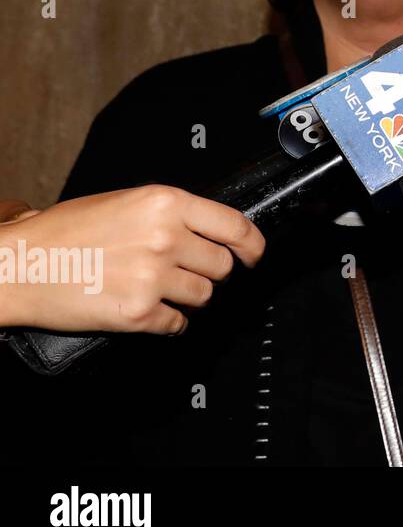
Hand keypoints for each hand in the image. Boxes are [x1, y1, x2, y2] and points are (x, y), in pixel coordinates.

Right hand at [0, 185, 264, 333]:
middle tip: (184, 273)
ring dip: (189, 298)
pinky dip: (168, 322)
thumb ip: (169, 214)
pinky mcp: (138, 312)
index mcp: (166, 203)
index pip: (235, 226)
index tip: (255, 255)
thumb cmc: (64, 232)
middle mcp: (166, 237)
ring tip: (159, 290)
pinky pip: (178, 323)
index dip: (252, 245)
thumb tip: (208, 232)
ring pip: (204, 296)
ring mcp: (153, 276)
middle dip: (208, 273)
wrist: (17, 265)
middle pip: (221, 266)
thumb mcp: (124, 202)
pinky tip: (148, 311)